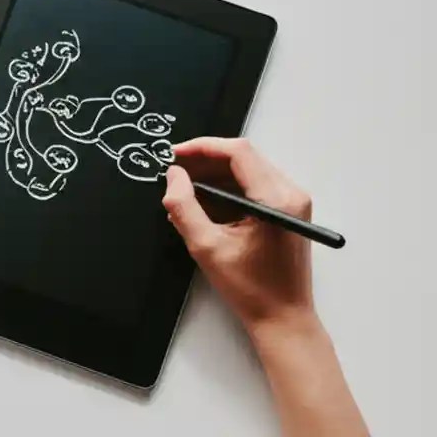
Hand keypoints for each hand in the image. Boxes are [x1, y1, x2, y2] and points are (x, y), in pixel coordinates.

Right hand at [161, 138, 314, 331]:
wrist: (284, 319)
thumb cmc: (251, 289)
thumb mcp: (207, 247)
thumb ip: (184, 206)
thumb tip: (173, 176)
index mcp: (276, 200)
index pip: (238, 152)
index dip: (202, 147)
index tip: (174, 155)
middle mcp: (290, 194)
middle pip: (244, 158)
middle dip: (205, 161)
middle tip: (175, 173)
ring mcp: (293, 202)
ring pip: (247, 171)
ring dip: (214, 176)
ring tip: (184, 192)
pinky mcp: (288, 212)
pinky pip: (254, 187)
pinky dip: (227, 190)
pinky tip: (204, 206)